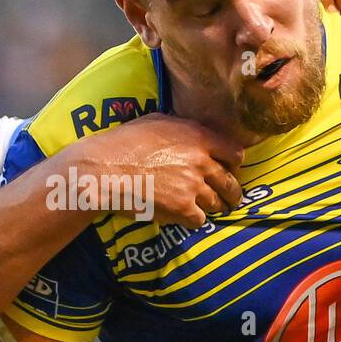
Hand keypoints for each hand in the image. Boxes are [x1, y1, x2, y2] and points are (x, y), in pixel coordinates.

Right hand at [75, 114, 243, 227]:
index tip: (229, 169)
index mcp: (197, 136)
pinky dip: (194, 220)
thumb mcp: (155, 121)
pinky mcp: (182, 209)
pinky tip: (185, 216)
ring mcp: (193, 186)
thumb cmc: (123, 143)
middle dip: (231, 192)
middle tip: (227, 198)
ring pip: (218, 203)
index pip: (235, 153)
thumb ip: (181, 127)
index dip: (234, 163)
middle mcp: (201, 161)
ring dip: (213, 207)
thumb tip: (190, 130)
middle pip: (231, 182)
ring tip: (207, 209)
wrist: (105, 170)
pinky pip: (200, 219)